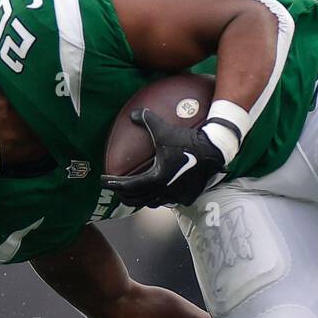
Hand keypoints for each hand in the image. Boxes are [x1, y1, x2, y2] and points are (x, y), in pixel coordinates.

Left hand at [101, 108, 226, 207]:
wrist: (214, 150)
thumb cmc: (187, 141)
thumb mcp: (165, 130)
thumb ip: (147, 120)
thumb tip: (132, 114)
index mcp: (155, 179)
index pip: (127, 186)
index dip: (112, 184)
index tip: (103, 181)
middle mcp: (163, 192)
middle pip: (136, 200)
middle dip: (123, 195)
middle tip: (116, 189)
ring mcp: (176, 198)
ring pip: (152, 203)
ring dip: (141, 198)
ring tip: (135, 192)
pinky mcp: (187, 198)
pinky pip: (169, 202)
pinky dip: (160, 198)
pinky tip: (159, 192)